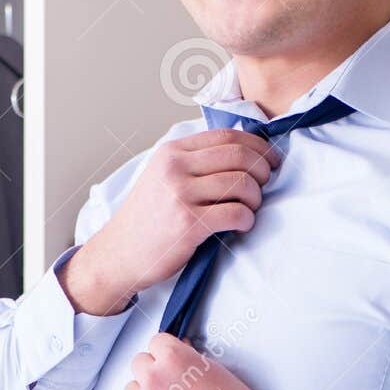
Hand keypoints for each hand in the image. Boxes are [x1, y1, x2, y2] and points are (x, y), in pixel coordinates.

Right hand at [61, 129, 280, 315]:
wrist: (119, 253)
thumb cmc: (147, 218)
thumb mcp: (162, 176)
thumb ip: (194, 161)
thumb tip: (244, 150)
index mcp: (171, 151)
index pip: (228, 136)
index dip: (258, 146)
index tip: (270, 160)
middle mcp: (175, 167)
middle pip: (239, 156)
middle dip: (263, 170)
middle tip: (266, 184)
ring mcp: (180, 195)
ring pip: (242, 184)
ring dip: (256, 198)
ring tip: (250, 208)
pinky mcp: (188, 223)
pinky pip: (236, 213)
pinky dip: (247, 219)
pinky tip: (241, 225)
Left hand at [123, 331, 296, 389]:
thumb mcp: (217, 371)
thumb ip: (190, 360)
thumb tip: (179, 356)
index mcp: (174, 359)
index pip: (156, 342)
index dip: (167, 353)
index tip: (171, 362)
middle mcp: (154, 381)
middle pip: (139, 364)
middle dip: (154, 371)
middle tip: (172, 386)